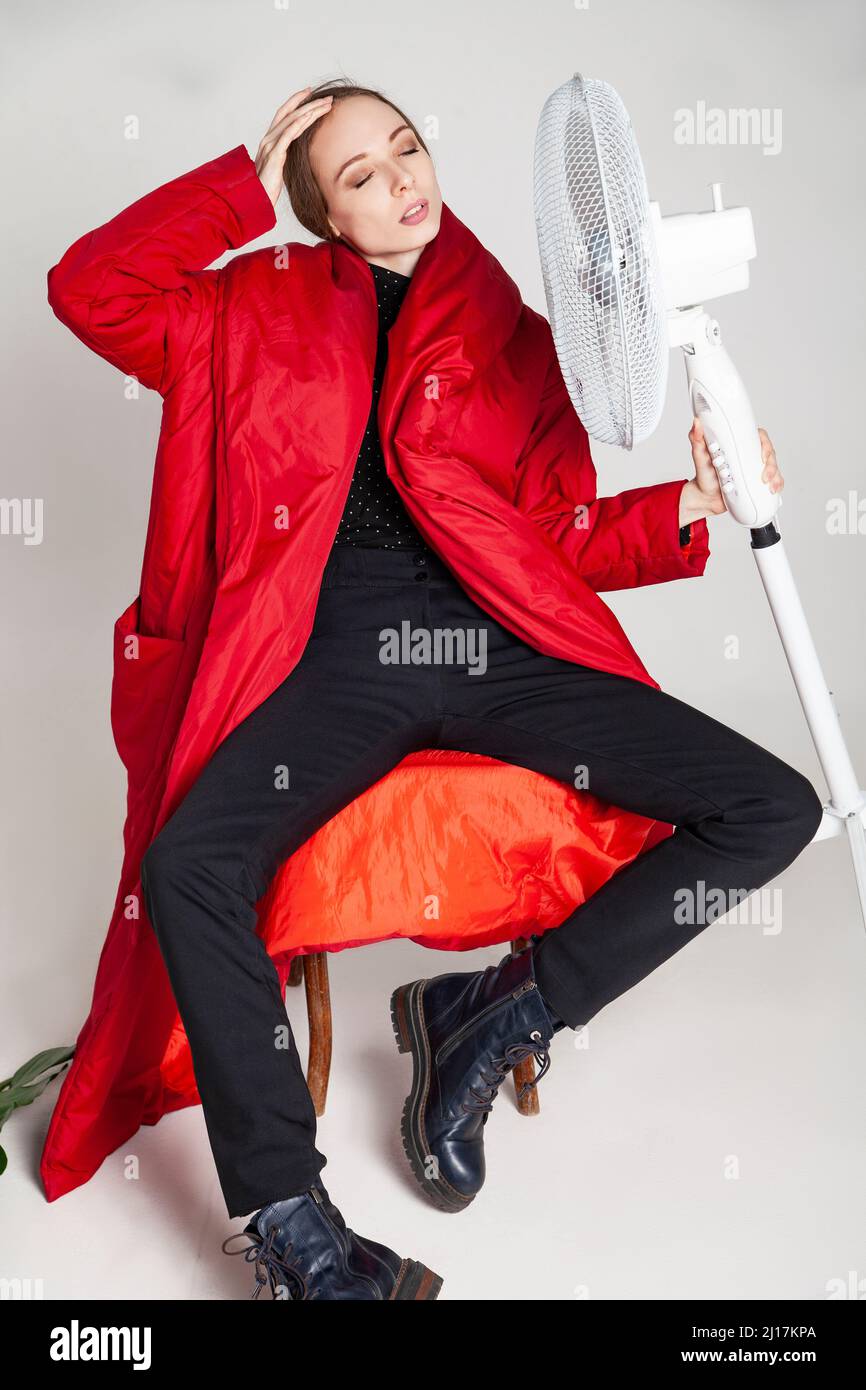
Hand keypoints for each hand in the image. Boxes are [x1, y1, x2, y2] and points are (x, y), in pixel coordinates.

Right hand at [254, 88, 333, 207]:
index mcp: (270, 140)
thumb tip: (298, 154)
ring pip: (291, 120)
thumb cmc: (268, 188)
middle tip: (328, 98)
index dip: (298, 102)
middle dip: (310, 103)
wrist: (257, 200)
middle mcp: (268, 138)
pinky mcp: (274, 155)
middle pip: (290, 113)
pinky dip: (299, 124)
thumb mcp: (280, 168)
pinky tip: (310, 117)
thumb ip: (286, 156)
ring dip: (310, 111)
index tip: (312, 94)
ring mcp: (270, 145)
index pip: (285, 114)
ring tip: (326, 105)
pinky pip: (288, 135)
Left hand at [679, 417, 783, 524]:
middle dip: (772, 464)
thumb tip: (697, 422)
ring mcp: (754, 468)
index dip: (766, 445)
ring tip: (770, 486)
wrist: (705, 497)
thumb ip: (696, 439)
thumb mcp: (699, 456)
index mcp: (740, 445)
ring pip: (774, 467)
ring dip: (776, 475)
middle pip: (769, 453)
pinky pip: (773, 480)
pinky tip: (775, 490)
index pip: (759, 438)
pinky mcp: (757, 482)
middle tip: (764, 477)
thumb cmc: (703, 474)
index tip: (763, 456)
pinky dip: (777, 484)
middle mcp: (750, 455)